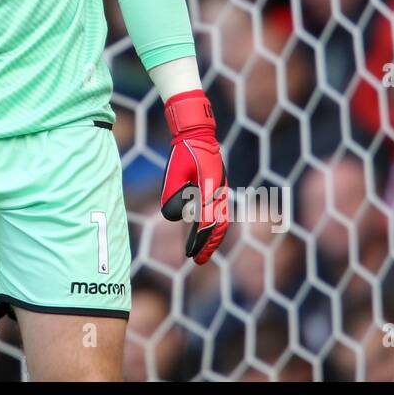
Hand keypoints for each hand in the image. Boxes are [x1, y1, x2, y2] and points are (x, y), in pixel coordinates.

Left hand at [159, 90, 228, 263]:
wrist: (198, 134)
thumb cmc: (184, 151)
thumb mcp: (174, 172)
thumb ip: (173, 194)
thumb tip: (174, 217)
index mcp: (210, 189)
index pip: (205, 221)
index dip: (198, 240)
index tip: (190, 253)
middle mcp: (219, 192)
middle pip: (218, 226)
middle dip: (208, 245)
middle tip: (197, 260)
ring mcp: (220, 191)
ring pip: (220, 221)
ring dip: (211, 238)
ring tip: (201, 252)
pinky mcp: (218, 189)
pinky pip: (217, 213)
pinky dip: (211, 226)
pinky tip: (200, 233)